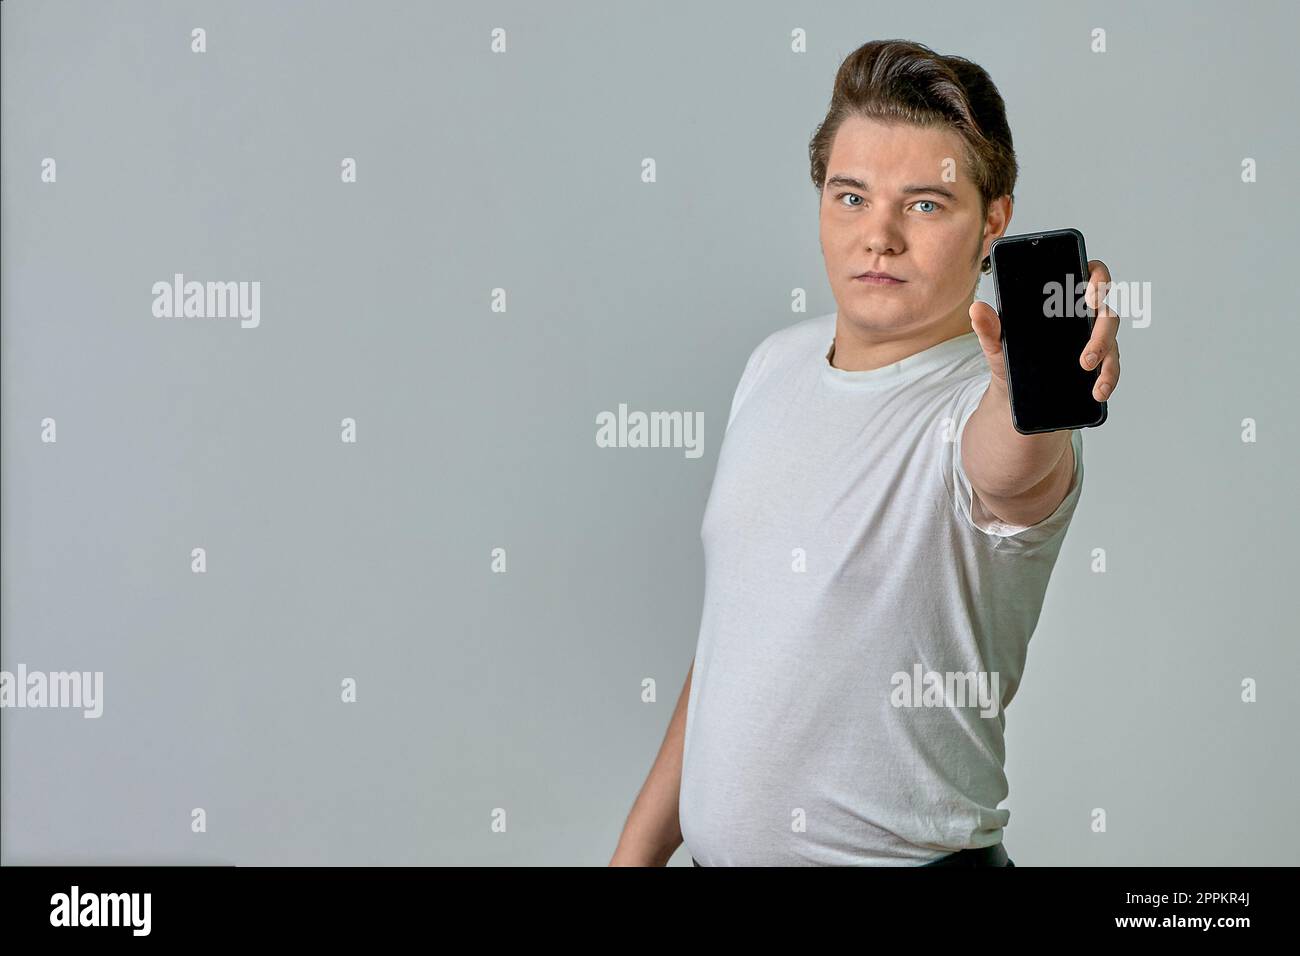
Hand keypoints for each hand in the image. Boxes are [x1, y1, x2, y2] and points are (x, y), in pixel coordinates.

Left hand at [968, 258, 1121, 402]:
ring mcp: (1095, 342)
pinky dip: (1107, 380)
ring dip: (1106, 360)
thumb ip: (989, 328)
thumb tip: (976, 309)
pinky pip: (1111, 370)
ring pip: (1112, 344)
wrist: (1012, 392)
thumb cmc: (1010, 357)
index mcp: (1063, 302)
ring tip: (1088, 373)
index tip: (1091, 294)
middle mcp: (1085, 318)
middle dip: (1100, 334)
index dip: (1098, 277)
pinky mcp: (1098, 367)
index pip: (1089, 276)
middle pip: (1106, 314)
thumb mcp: (997, 344)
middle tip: (1085, 356)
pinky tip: (1098, 391)